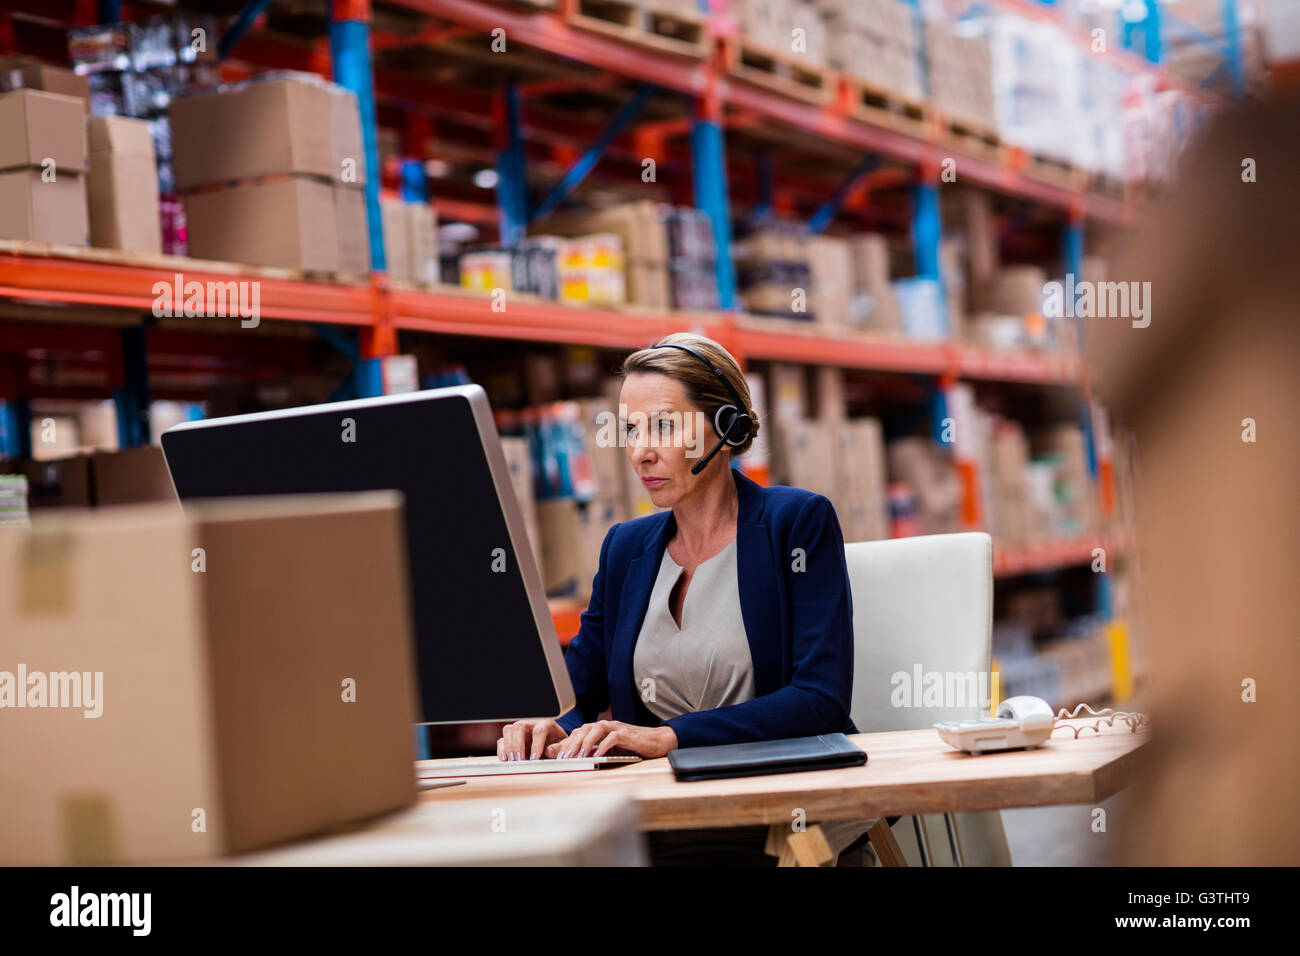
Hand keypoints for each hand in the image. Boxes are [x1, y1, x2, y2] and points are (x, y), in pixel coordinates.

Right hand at [497, 718, 567, 760]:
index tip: (534, 759)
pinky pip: (502, 739)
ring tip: (514, 761)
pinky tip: (505, 759)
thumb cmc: (557, 744)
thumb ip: (558, 749)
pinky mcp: (511, 737)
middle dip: (519, 745)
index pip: (539, 730)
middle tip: (521, 760)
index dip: (536, 745)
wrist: (552, 743)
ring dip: (509, 747)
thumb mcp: (563, 746)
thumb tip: (548, 751)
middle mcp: (531, 723)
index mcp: (546, 723)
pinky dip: (502, 750)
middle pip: (520, 727)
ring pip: (509, 730)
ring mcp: (520, 729)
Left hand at [548, 720, 677, 758]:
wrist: (658, 741)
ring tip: (577, 757)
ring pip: (596, 730)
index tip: (556, 756)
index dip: (566, 743)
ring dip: (585, 743)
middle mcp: (606, 725)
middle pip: (584, 729)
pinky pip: (612, 737)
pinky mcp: (627, 734)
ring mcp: (617, 728)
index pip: (578, 732)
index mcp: (600, 729)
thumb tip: (575, 760)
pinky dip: (603, 746)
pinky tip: (598, 756)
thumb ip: (594, 752)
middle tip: (563, 758)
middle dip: (571, 743)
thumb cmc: (633, 747)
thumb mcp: (610, 750)